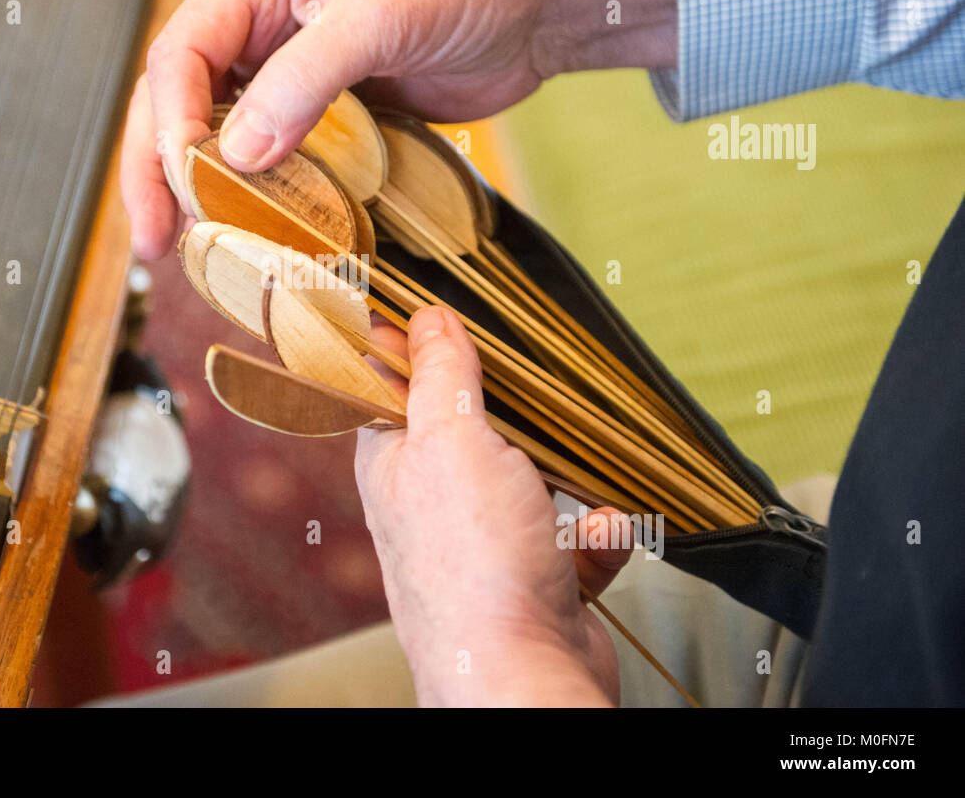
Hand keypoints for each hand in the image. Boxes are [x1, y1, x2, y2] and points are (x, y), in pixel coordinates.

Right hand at [120, 0, 674, 258]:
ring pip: (219, 137)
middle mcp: (261, 27)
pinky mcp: (325, 115)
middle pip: (180, 101)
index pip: (180, 52)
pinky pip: (273, 161)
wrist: (533, 6)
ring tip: (189, 251)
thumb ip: (302, 80)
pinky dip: (256, 199)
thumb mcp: (379, 18)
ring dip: (200, 192)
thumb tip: (234, 155)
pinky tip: (248, 236)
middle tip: (154, 238)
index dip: (167, 120)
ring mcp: (290, 73)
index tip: (180, 180)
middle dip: (159, 170)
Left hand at [356, 307, 634, 706]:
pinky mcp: (542, 572)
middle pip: (485, 422)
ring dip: (578, 479)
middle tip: (546, 408)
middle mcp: (436, 496)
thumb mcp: (450, 440)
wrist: (526, 676)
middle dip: (530, 419)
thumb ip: (440, 374)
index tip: (463, 321)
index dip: (427, 346)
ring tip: (577, 494)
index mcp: (394, 459)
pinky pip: (582, 526)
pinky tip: (594, 540)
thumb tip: (424, 316)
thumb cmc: (474, 563)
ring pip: (548, 473)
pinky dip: (598, 531)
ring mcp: (490, 537)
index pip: (397, 382)